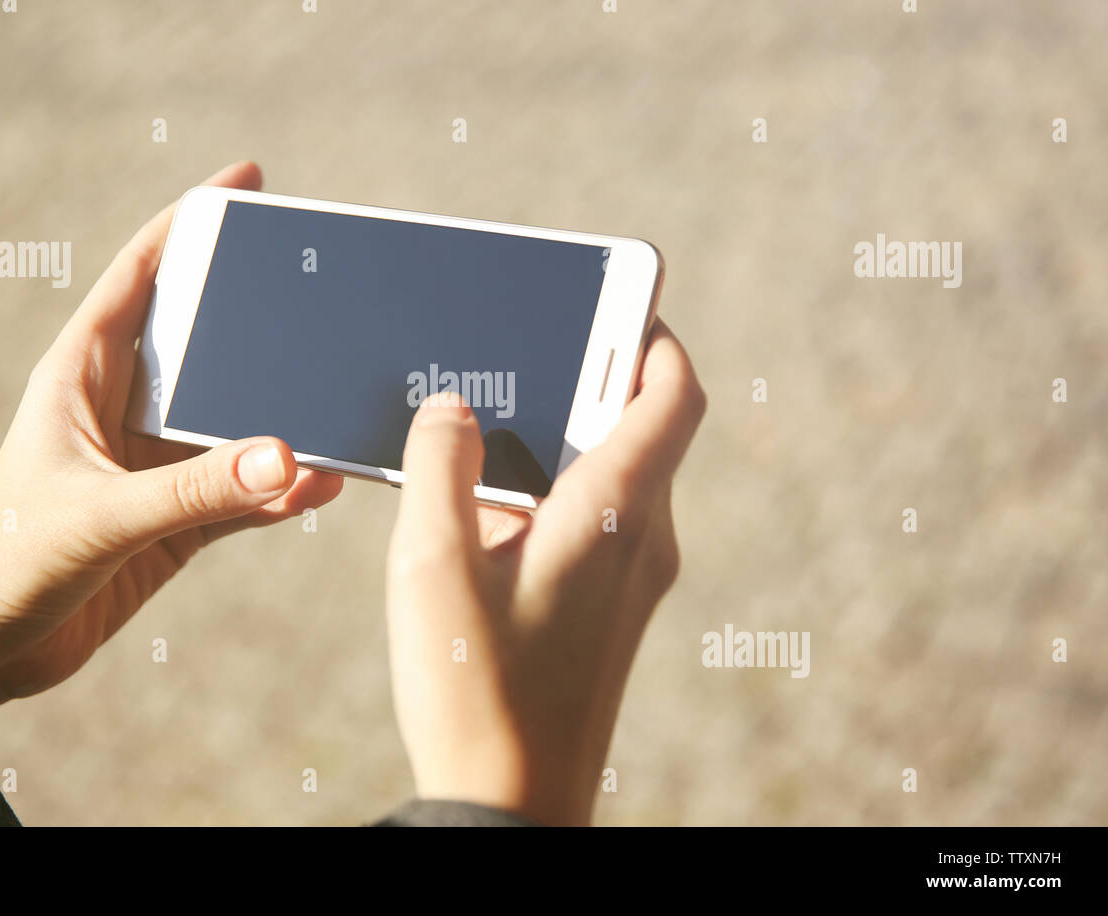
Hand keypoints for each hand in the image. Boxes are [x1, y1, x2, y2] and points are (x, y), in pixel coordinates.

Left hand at [0, 162, 342, 722]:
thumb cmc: (8, 560)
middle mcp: (125, 407)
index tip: (247, 182)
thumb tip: (289, 458)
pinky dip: (285, 488)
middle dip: (260, 312)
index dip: (190, 222)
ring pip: (235, 417)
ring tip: (343, 393)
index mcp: (84, 374)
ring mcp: (155, 462)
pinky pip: (246, 489)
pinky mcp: (178, 516)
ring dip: (283, 410)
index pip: (142, 274)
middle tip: (326, 283)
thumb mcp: (100, 515)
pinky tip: (324, 484)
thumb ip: (196, 490)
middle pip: (206, 338)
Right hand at [385, 320, 704, 824]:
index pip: (674, 393)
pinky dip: (560, 492)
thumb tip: (452, 409)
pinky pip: (602, 522)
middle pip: (645, 425)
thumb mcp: (433, 565)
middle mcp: (645, 541)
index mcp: (617, 513)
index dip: (654, 333)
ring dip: (568, 438)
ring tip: (490, 425)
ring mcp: (634, 581)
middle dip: (594, 375)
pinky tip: (487, 513)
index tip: (618, 296)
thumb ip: (441, 467)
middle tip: (532, 345)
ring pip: (620, 475)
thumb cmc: (474, 692)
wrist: (512, 810)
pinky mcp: (611, 611)